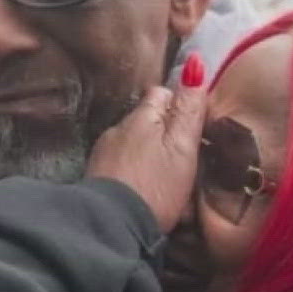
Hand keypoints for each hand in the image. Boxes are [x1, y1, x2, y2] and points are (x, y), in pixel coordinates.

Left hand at [85, 58, 208, 229]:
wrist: (114, 228)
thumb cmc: (156, 187)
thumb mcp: (182, 148)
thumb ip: (189, 109)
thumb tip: (195, 64)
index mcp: (141, 117)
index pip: (162, 93)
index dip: (181, 106)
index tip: (194, 130)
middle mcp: (118, 128)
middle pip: (147, 119)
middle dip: (164, 132)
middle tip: (184, 159)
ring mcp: (104, 152)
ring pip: (134, 142)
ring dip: (149, 153)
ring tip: (164, 179)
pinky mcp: (97, 176)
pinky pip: (123, 164)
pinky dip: (135, 171)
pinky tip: (144, 189)